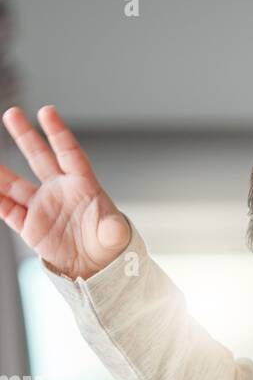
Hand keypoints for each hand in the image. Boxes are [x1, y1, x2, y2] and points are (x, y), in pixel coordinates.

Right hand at [0, 105, 130, 278]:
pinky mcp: (30, 225)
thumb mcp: (115, 236)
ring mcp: (42, 206)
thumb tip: (115, 230)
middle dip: (25, 135)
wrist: (95, 268)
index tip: (46, 111)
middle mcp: (59, 190)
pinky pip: (8, 210)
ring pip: (16, 184)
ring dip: (1, 173)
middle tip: (12, 113)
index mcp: (82, 185)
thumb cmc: (108, 246)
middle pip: (39, 157)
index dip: (58, 133)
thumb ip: (113, 230)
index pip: (69, 153)